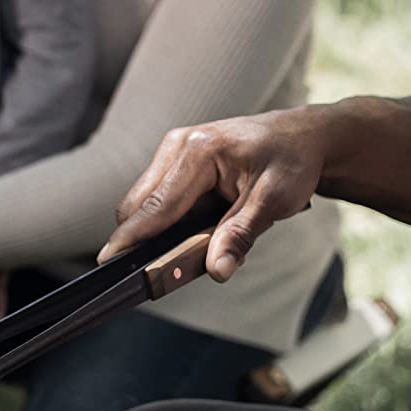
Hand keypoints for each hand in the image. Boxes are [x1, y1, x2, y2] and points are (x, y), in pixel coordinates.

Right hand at [101, 106, 326, 280]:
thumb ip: (241, 235)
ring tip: (204, 244)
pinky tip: (203, 229)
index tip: (108, 263)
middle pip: (139, 204)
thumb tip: (217, 270)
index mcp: (199, 151)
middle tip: (166, 273)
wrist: (303, 137)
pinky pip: (161, 200)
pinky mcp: (177, 163)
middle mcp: (178, 146)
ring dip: (163, 232)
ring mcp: (174, 152)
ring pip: (147, 204)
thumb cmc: (291, 161)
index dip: (131, 238)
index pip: (156, 204)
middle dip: (145, 240)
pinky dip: (173, 222)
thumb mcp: (275, 201)